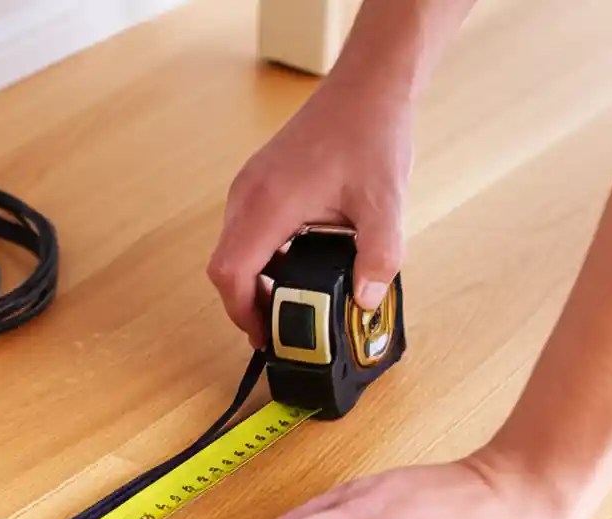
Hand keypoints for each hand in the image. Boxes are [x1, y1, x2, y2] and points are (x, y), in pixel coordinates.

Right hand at [207, 79, 414, 347]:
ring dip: (254, 281)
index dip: (242, 313)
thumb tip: (366, 301)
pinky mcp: (257, 183)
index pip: (230, 272)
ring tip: (289, 303)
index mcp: (269, 203)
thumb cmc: (369, 135)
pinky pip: (243, 231)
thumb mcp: (386, 203)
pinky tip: (293, 266)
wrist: (365, 88)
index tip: (266, 336)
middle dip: (248, 304)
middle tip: (282, 328)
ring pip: (232, 249)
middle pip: (225, 266)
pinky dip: (259, 258)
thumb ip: (379, 257)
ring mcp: (248, 186)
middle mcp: (247, 194)